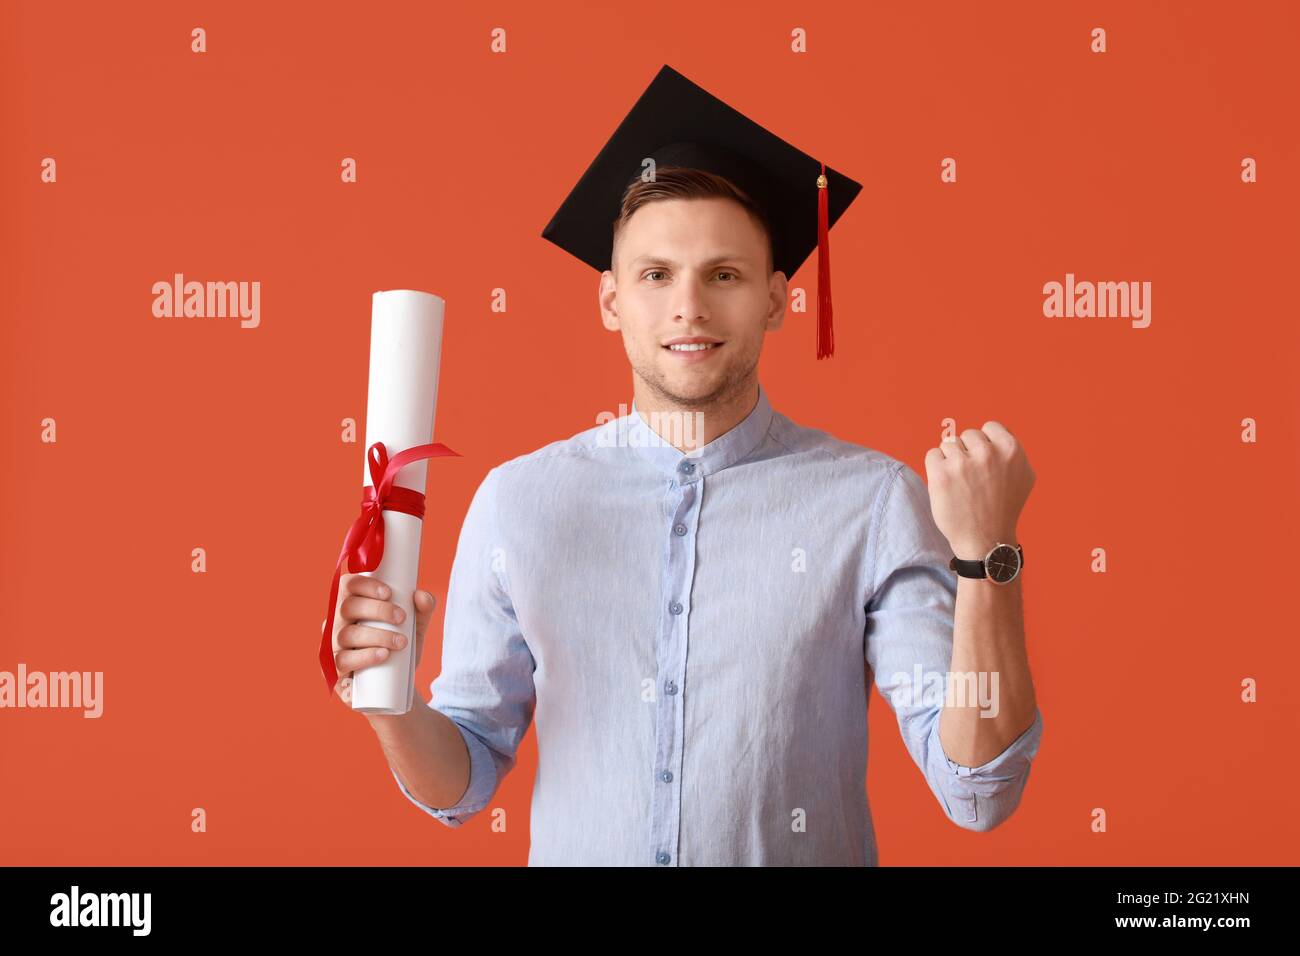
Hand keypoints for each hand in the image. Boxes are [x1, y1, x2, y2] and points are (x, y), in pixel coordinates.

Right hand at [331, 573, 437, 705]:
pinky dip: (364, 657)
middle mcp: (337, 623)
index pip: (349, 585)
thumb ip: (423, 609)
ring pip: (347, 634)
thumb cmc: (401, 648)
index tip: (389, 593)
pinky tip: (382, 655)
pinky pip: (343, 661)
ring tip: (401, 642)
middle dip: (377, 610)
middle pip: (347, 607)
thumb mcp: (416, 627)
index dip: (365, 585)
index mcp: (353, 605)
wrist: (398, 686)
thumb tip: (421, 595)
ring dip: (376, 635)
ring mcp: (333, 646)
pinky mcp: (334, 670)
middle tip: (402, 618)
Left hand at [923, 421, 1034, 558]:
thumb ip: (1012, 451)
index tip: (984, 463)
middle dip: (968, 453)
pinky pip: (932, 455)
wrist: (985, 539)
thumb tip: (999, 432)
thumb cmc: (1004, 508)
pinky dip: (936, 467)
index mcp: (1011, 450)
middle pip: (968, 435)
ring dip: (951, 460)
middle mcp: (988, 453)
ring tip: (961, 483)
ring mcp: (962, 463)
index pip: (989, 427)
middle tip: (973, 479)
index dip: (985, 445)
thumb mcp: (1024, 475)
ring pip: (949, 444)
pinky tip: (947, 485)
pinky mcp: (940, 474)